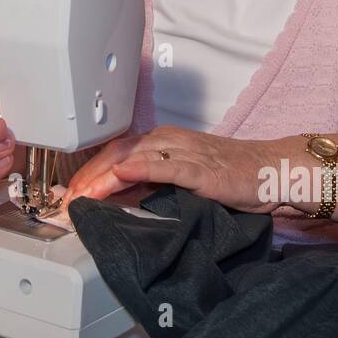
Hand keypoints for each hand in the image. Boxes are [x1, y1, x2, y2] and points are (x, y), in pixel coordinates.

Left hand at [63, 125, 278, 212]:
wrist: (270, 170)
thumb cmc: (229, 175)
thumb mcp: (180, 176)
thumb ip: (150, 182)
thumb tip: (115, 194)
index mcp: (163, 140)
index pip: (115, 151)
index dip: (89, 170)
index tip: (69, 192)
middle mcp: (170, 140)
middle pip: (118, 152)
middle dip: (89, 175)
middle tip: (68, 197)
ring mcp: (186, 151)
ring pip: (136, 157)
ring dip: (106, 175)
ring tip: (85, 193)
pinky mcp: (203, 169)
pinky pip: (168, 166)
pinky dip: (143, 168)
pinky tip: (124, 173)